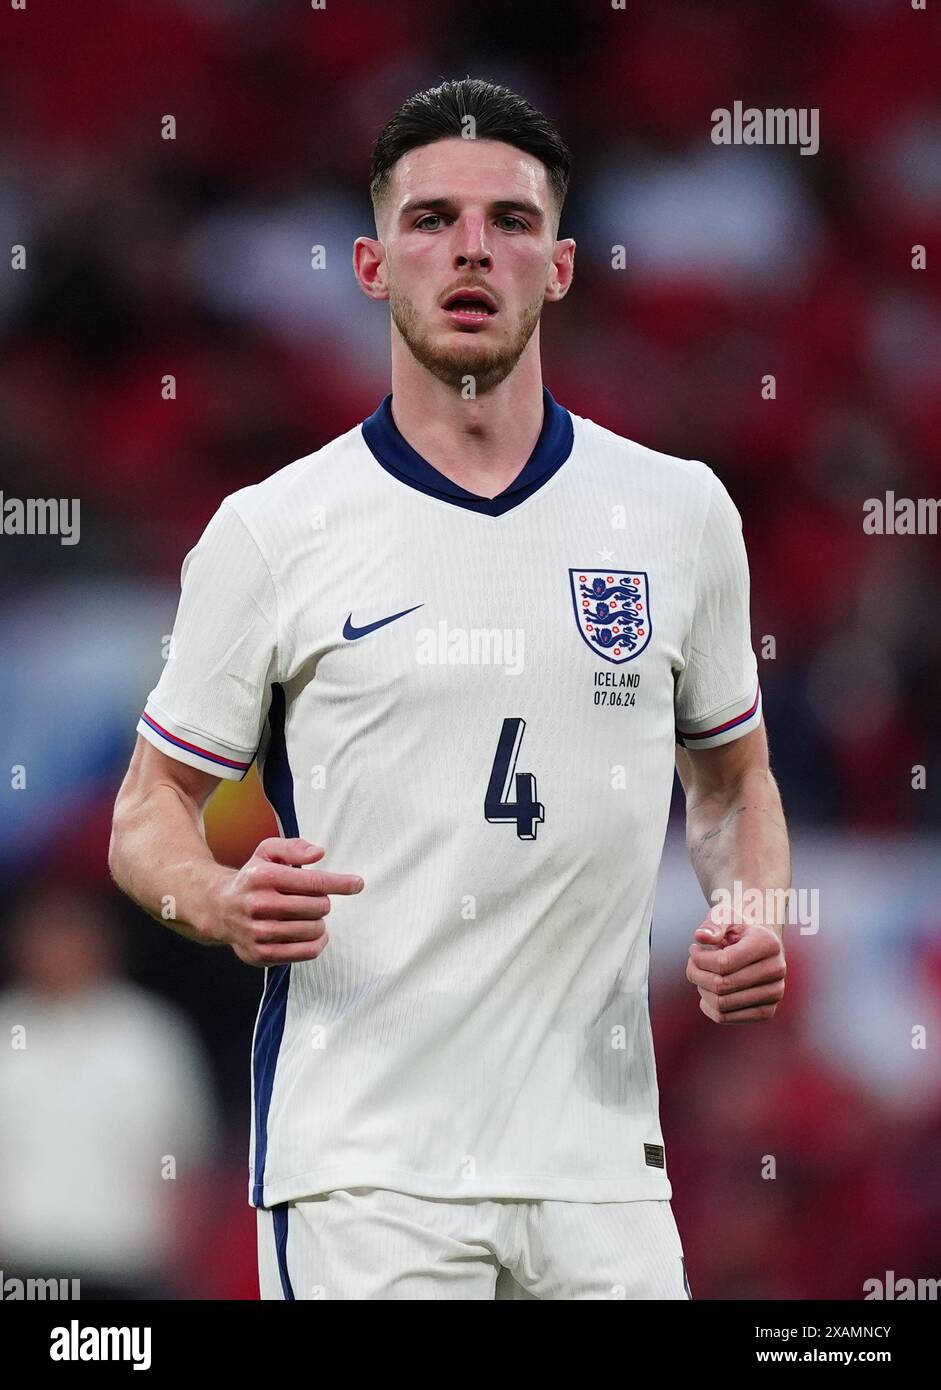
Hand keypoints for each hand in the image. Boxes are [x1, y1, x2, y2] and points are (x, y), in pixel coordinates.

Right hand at [201, 838, 363, 966]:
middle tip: (309, 899)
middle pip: (319, 907)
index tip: (357, 884)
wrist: (218, 908)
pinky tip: (313, 934)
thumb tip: (318, 854)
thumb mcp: (267, 852)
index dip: (341, 883)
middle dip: (322, 901)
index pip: (314, 882)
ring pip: (315, 930)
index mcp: (264, 877)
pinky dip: (317, 943)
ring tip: (306, 916)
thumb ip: (293, 848)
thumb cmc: (252, 878)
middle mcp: (260, 905)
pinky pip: (307, 952)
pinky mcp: (262, 955)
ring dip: (318, 922)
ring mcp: (260, 932)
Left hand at [686, 906, 785, 1023]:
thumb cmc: (738, 927)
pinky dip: (708, 1007)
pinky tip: (706, 991)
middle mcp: (777, 970)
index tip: (693, 949)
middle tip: (691, 963)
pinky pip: (727, 1018)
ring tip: (700, 975)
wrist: (760, 942)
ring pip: (722, 1004)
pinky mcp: (768, 1011)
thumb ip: (713, 922)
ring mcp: (775, 993)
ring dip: (702, 990)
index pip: (724, 963)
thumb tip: (701, 937)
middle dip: (697, 974)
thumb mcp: (725, 914)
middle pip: (722, 985)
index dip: (700, 959)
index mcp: (768, 944)